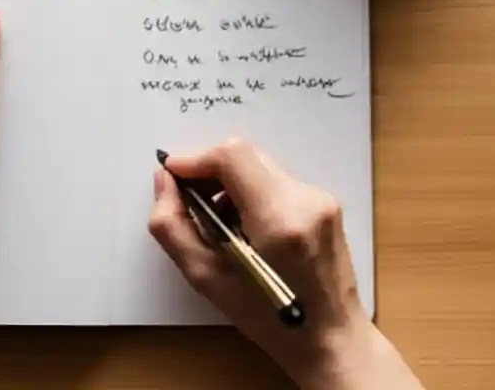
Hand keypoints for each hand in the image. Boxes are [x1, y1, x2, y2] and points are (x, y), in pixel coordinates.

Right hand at [149, 140, 419, 389]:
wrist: (330, 338)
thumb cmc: (269, 319)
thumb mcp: (207, 278)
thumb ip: (173, 226)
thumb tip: (163, 183)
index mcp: (278, 218)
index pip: (233, 156)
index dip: (196, 159)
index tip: (174, 177)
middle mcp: (304, 199)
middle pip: (246, 157)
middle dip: (210, 172)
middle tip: (191, 203)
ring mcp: (320, 199)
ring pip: (261, 168)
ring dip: (231, 186)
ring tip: (219, 225)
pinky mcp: (326, 205)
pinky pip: (277, 184)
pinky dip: (253, 196)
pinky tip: (246, 230)